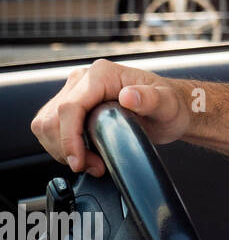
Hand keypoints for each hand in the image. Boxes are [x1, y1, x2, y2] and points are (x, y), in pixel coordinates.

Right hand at [29, 59, 190, 176]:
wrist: (170, 109)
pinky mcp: (72, 106)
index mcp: (101, 74)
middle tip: (93, 165)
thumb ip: (150, 99)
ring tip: (91, 162)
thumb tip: (129, 95)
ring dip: (62, 150)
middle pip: (52, 119)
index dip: (68, 138)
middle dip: (67, 149)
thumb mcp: (167, 104)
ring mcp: (75, 92)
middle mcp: (83, 80)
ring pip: (46, 125)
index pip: (69, 108)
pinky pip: (51, 128)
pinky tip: (84, 155)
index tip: (78, 161)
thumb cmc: (170, 105)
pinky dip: (62, 146)